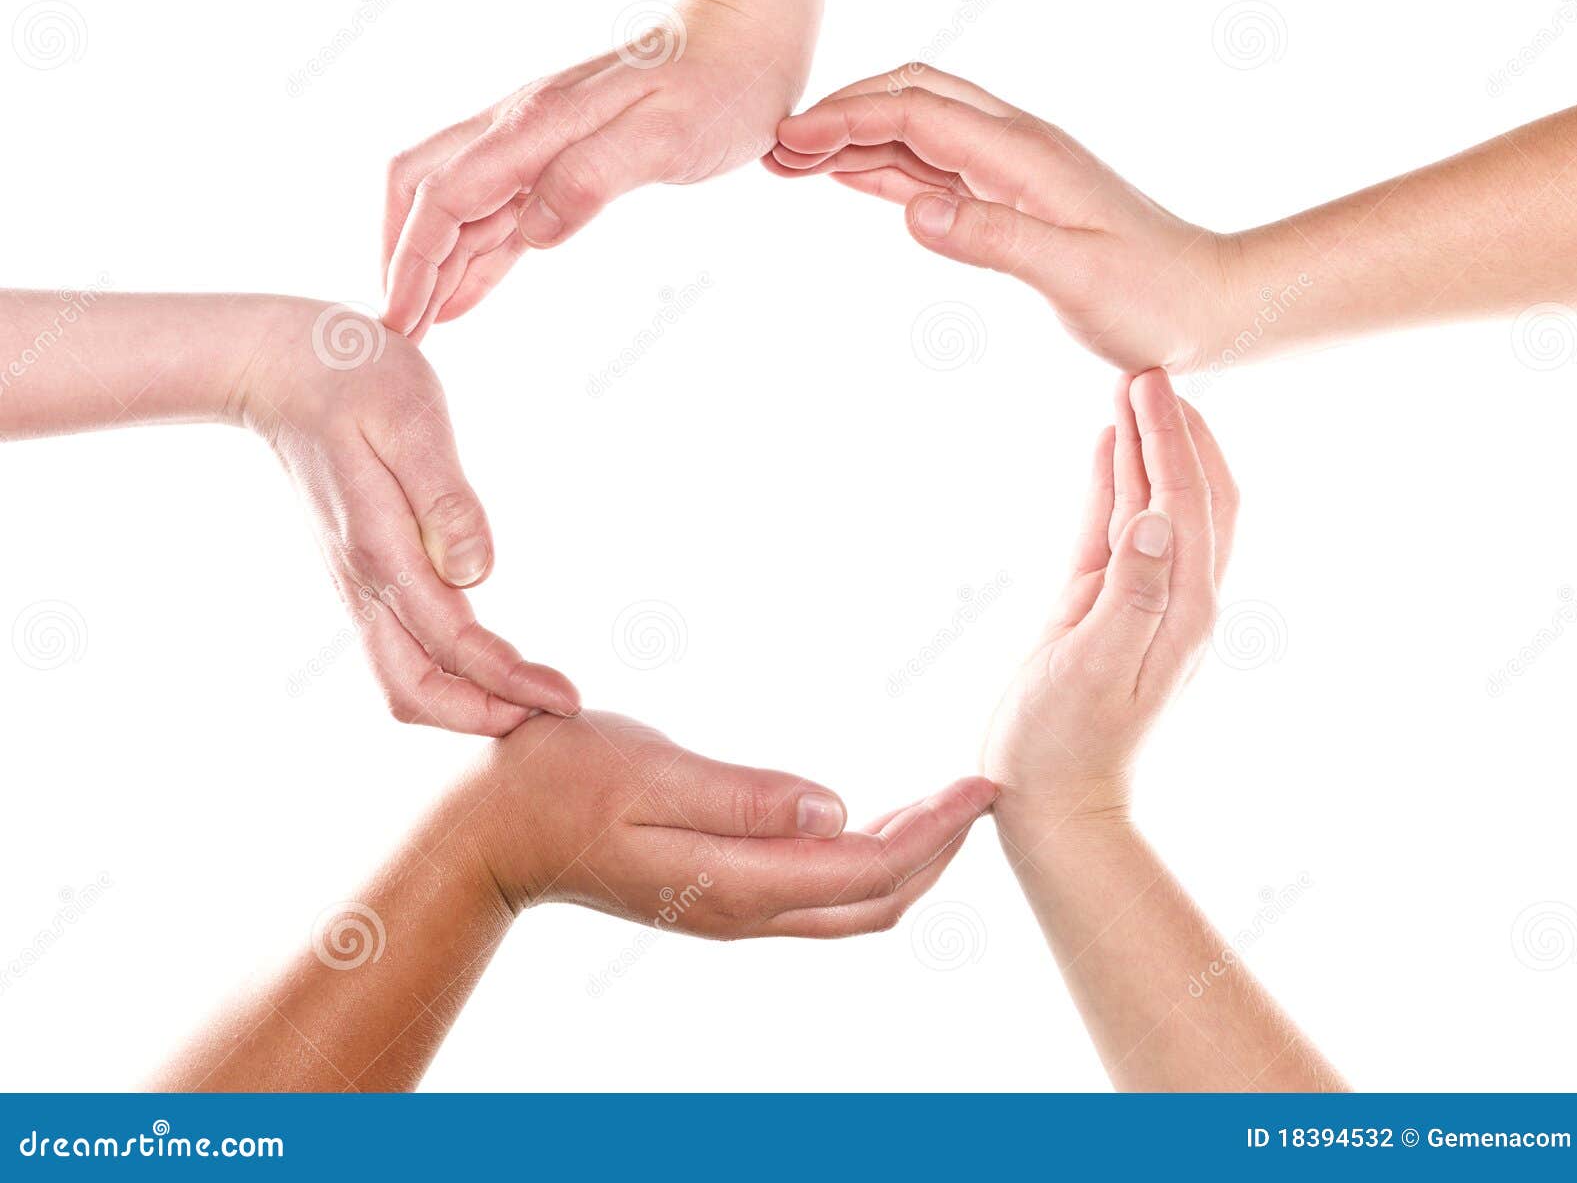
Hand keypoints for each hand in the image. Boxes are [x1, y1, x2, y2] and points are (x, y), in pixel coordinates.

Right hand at [236, 298, 578, 734]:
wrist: (281, 368)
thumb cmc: (357, 380)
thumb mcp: (412, 419)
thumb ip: (445, 499)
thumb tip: (478, 573)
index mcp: (382, 551)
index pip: (453, 643)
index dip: (511, 681)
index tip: (568, 699)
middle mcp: (364, 582)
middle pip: (413, 692)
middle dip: (484, 716)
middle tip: (553, 709)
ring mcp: (357, 584)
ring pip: (401, 679)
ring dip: (464, 703)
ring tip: (530, 698)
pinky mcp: (362, 574)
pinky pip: (400, 650)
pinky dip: (447, 675)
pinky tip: (489, 663)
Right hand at [382, 0, 808, 338]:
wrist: (745, 37)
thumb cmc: (718, 88)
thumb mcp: (666, 137)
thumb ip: (593, 177)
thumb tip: (533, 230)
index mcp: (535, 126)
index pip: (444, 197)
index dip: (413, 261)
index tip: (398, 321)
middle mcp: (520, 130)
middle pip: (424, 193)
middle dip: (401, 260)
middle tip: (396, 331)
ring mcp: (535, 143)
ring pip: (454, 205)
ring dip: (429, 263)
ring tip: (418, 327)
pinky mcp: (559, 158)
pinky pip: (498, 212)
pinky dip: (472, 255)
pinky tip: (463, 295)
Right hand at [464, 710, 996, 937]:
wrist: (491, 833)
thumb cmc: (559, 783)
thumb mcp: (650, 773)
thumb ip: (746, 796)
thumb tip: (837, 807)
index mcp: (736, 881)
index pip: (867, 868)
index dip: (935, 830)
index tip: (981, 784)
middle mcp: (745, 909)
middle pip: (874, 899)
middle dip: (938, 850)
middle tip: (980, 792)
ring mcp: (734, 909)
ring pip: (850, 903)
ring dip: (908, 858)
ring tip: (945, 806)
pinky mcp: (721, 894)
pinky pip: (818, 892)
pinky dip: (865, 861)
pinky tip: (873, 822)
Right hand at [766, 65, 1239, 373]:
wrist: (1206, 305)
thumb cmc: (1151, 298)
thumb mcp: (1076, 274)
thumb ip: (993, 238)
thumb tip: (910, 211)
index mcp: (1024, 156)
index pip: (918, 114)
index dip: (848, 119)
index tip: (787, 141)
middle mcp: (1013, 149)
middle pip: (911, 100)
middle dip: (840, 113)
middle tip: (773, 147)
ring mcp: (1010, 171)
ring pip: (917, 131)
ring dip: (854, 138)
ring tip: (789, 160)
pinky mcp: (1009, 199)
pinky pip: (934, 168)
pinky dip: (883, 167)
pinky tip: (849, 177)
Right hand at [982, 368, 1236, 829]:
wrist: (1054, 803)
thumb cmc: (1066, 745)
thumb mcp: (1094, 668)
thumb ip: (1131, 592)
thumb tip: (1156, 518)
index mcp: (1181, 609)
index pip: (1187, 504)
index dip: (1171, 440)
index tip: (1149, 383)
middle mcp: (1175, 599)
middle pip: (1193, 496)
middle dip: (1176, 431)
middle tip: (1146, 373)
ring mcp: (1142, 603)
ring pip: (1157, 506)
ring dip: (1150, 448)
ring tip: (1131, 393)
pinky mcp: (1104, 609)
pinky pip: (1117, 531)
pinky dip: (1118, 484)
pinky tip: (1108, 450)